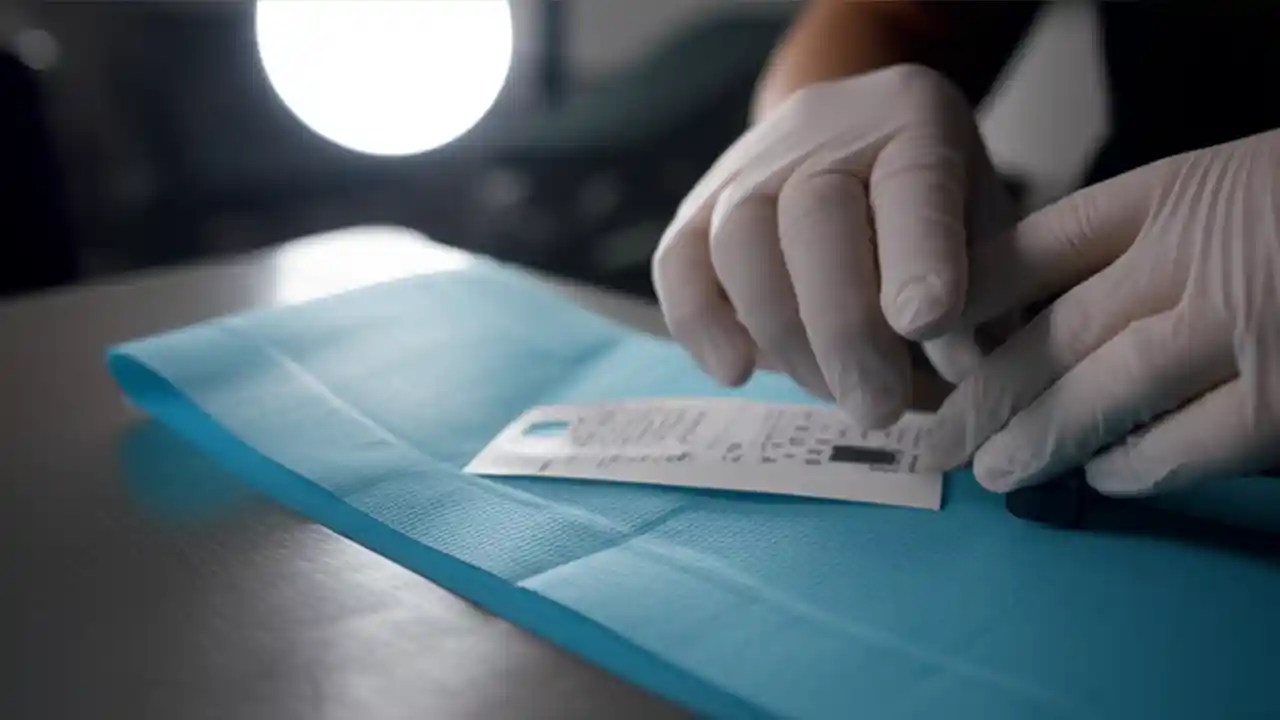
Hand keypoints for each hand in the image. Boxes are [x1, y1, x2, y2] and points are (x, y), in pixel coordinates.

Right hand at [652, 64, 1011, 427]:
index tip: (926, 323)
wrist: (850, 137)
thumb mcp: (984, 228)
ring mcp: (746, 164)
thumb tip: (962, 372)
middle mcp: (822, 129)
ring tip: (829, 392)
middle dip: (844, 326)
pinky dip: (700, 324)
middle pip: (814, 217)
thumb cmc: (931, 203)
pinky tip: (737, 372)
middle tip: (877, 407)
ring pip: (740, 240)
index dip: (918, 253)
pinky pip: (677, 263)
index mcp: (914, 121)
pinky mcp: (696, 207)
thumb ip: (983, 294)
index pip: (913, 180)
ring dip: (783, 336)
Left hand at [927, 130, 1279, 495]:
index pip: (1033, 247)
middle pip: (1048, 332)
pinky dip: (1133, 467)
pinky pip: (1183, 445)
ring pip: (1099, 393)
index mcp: (1172, 192)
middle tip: (929, 437)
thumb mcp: (1231, 188)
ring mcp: (1242, 326)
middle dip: (978, 393)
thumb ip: (1151, 237)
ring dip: (1033, 441)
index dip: (967, 300)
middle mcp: (1193, 255)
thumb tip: (1049, 306)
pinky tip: (1103, 478)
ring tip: (987, 473)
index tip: (922, 343)